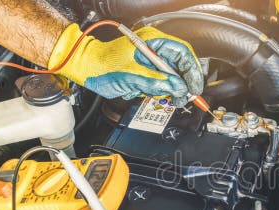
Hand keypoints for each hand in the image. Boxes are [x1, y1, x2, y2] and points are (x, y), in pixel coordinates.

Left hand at [48, 24, 203, 105]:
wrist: (84, 68)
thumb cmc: (101, 65)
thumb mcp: (132, 75)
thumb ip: (158, 82)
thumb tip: (179, 89)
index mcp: (153, 41)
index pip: (183, 53)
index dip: (192, 71)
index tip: (194, 88)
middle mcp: (154, 49)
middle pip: (179, 67)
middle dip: (180, 84)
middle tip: (181, 99)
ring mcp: (150, 60)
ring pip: (170, 78)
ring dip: (163, 90)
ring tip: (150, 93)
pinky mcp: (145, 71)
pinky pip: (158, 83)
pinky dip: (152, 91)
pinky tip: (139, 91)